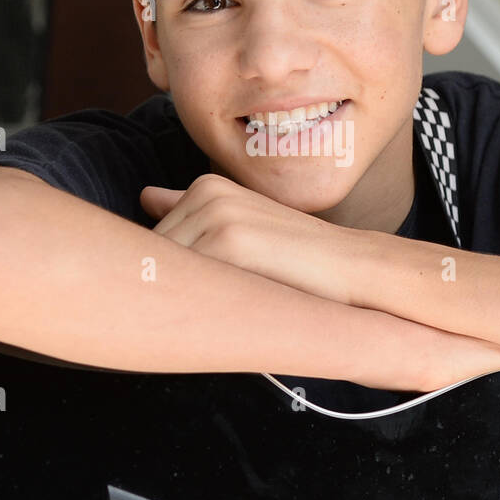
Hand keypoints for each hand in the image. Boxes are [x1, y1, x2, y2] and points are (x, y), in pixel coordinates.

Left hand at [139, 173, 363, 305]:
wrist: (354, 268)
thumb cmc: (299, 259)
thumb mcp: (244, 225)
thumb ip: (189, 209)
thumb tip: (145, 196)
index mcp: (206, 188)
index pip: (150, 242)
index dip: (166, 276)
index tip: (194, 291)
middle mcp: (206, 194)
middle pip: (151, 257)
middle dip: (168, 287)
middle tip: (218, 302)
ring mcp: (216, 215)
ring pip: (162, 273)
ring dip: (181, 300)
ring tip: (229, 305)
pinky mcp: (228, 243)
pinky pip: (186, 283)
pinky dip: (196, 306)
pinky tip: (229, 311)